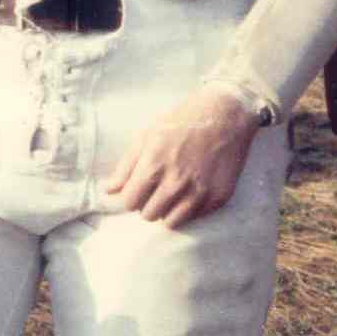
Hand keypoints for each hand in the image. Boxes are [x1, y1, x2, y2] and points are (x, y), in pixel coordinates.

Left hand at [105, 86, 259, 228]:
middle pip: (148, 215)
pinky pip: (194, 217)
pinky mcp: (218, 196)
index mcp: (154, 166)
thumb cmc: (183, 120)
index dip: (132, 194)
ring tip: (175, 190)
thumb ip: (126, 165)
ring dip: (168, 208)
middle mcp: (176, 182)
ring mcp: (199, 191)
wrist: (227, 113)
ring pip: (170, 222)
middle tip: (159, 186)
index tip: (140, 186)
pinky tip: (194, 188)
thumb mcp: (149, 134)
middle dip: (149, 202)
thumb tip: (109, 191)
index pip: (129, 202)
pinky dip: (190, 207)